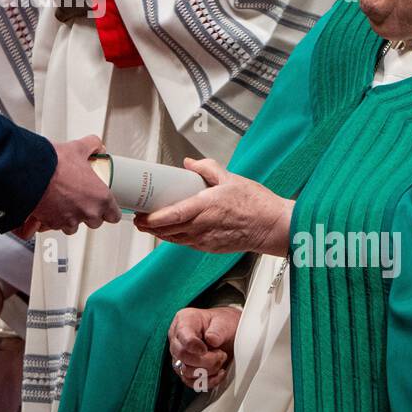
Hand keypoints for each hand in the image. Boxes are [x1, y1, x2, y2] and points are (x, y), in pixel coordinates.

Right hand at [27, 135, 119, 234]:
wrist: (29, 172)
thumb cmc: (54, 164)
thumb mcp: (78, 148)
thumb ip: (93, 146)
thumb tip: (98, 147)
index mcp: (100, 197)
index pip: (114, 215)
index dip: (110, 210)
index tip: (106, 206)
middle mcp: (87, 212)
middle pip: (95, 222)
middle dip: (90, 213)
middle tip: (82, 199)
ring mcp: (69, 220)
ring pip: (74, 226)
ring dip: (71, 217)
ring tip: (64, 202)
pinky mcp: (51, 223)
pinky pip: (55, 225)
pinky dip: (53, 218)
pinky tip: (50, 206)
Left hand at [133, 158, 290, 254]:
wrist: (273, 226)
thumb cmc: (256, 204)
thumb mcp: (231, 178)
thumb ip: (207, 168)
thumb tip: (189, 163)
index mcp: (206, 207)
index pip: (172, 215)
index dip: (152, 218)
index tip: (140, 214)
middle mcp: (203, 227)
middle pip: (167, 230)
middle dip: (149, 226)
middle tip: (138, 218)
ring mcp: (206, 240)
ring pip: (175, 239)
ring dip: (160, 233)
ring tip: (150, 224)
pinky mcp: (210, 248)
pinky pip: (186, 244)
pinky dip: (175, 238)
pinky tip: (172, 231)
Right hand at [169, 306, 239, 390]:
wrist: (227, 333)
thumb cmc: (223, 324)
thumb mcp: (224, 321)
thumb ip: (218, 330)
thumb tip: (211, 340)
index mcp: (184, 321)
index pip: (183, 336)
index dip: (194, 346)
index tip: (206, 349)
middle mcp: (178, 339)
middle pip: (182, 356)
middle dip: (205, 360)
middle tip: (221, 354)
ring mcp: (180, 356)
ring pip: (186, 371)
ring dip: (208, 370)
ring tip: (221, 359)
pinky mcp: (186, 370)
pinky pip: (192, 383)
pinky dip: (208, 381)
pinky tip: (219, 372)